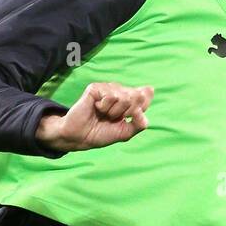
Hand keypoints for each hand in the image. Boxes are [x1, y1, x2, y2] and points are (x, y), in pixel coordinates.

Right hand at [36, 82, 153, 151]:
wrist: (80, 137)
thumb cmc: (101, 134)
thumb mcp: (126, 132)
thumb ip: (139, 123)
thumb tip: (144, 110)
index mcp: (128, 99)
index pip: (145, 96)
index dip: (140, 110)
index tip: (126, 119)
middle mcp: (119, 90)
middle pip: (137, 97)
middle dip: (127, 113)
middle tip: (113, 118)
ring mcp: (107, 88)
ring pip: (125, 97)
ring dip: (114, 112)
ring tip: (103, 114)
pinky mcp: (96, 88)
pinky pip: (111, 96)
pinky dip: (105, 107)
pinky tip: (96, 108)